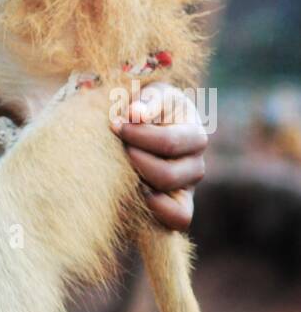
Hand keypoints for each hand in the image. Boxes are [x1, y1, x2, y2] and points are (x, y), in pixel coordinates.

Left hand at [109, 81, 207, 230]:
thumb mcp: (148, 93)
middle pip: (167, 176)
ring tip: (123, 164)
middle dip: (135, 161)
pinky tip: (135, 190)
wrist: (141, 126)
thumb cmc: (145, 105)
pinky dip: (156, 209)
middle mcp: (197, 163)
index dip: (137, 135)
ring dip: (140, 181)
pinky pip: (179, 218)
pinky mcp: (180, 205)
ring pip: (170, 197)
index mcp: (194, 133)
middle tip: (118, 147)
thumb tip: (136, 113)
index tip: (113, 124)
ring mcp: (189, 186)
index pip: (168, 144)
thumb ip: (147, 101)